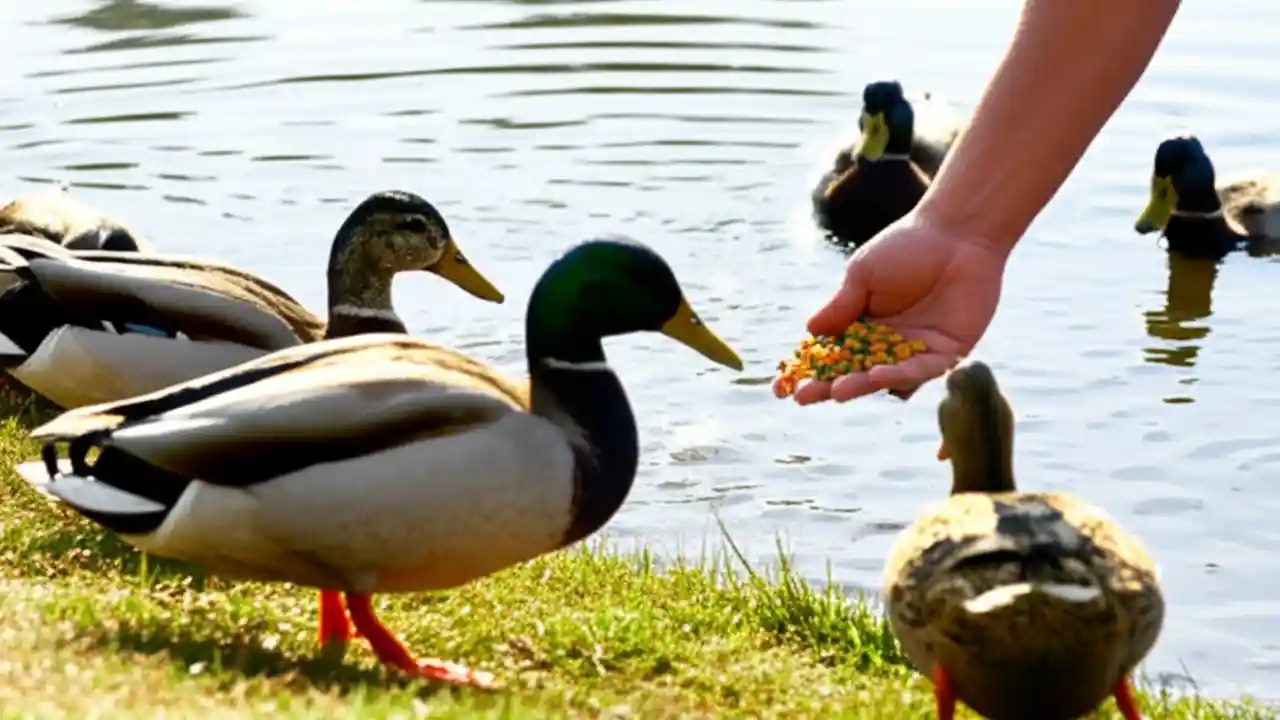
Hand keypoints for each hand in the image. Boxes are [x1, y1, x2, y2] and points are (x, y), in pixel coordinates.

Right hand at [776, 213, 1007, 403]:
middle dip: (829, 386)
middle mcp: (888, 344)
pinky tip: (879, 375)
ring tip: (839, 391)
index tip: (785, 387)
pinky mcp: (947, 352)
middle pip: (855, 372)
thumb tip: (810, 332)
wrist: (957, 234)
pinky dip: (900, 376)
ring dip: (861, 386)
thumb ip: (841, 306)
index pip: (833, 355)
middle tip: (806, 397)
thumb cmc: (906, 247)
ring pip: (886, 378)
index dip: (810, 371)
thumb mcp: (863, 275)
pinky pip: (922, 370)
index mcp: (863, 325)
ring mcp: (916, 350)